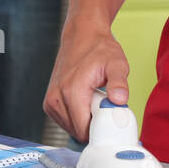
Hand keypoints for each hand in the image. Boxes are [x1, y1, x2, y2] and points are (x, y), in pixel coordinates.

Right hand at [42, 23, 130, 142]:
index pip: (84, 131)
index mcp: (72, 92)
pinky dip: (77, 116)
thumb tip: (119, 100)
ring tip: (94, 99)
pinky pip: (65, 121)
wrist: (82, 35)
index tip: (110, 118)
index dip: (100, 130)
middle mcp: (56, 98)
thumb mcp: (116, 63)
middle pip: (78, 132)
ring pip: (71, 128)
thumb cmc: (100, 49)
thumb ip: (119, 83)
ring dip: (85, 120)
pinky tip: (85, 100)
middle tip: (104, 104)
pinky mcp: (48, 103)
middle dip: (94, 124)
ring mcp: (50, 102)